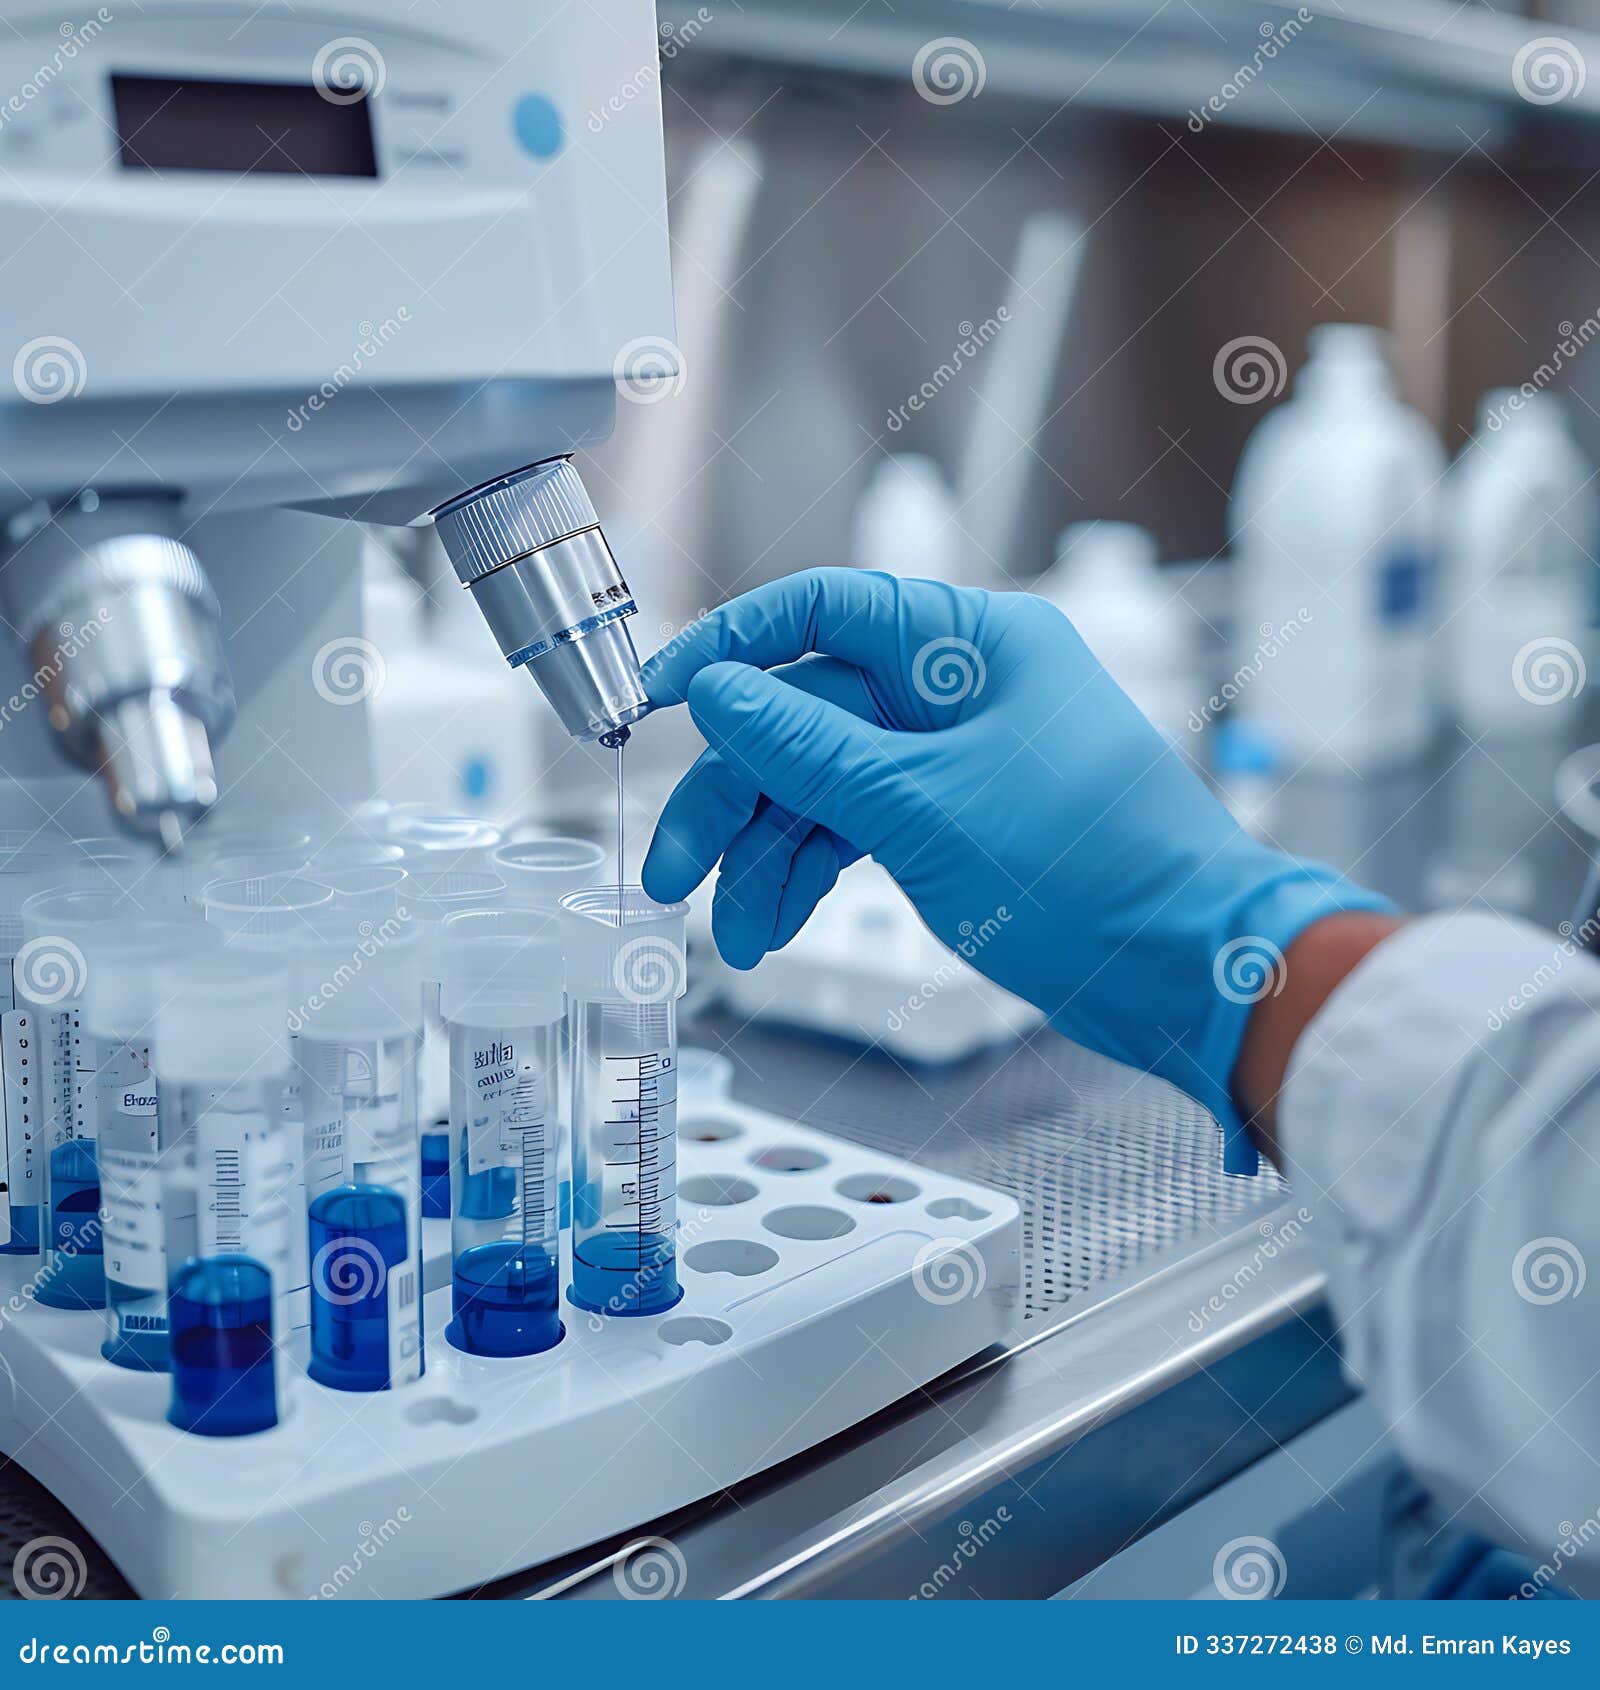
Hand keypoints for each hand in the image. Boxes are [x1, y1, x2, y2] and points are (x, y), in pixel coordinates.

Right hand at [639, 568, 1390, 1167]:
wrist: (1186, 973)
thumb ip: (807, 748)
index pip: (824, 611)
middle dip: (736, 797)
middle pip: (809, 718)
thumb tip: (716, 690)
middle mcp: (962, 689)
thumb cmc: (1087, 875)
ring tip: (731, 933)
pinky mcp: (957, 822)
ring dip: (768, 856)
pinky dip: (815, 875)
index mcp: (972, 644)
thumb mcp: (922, 808)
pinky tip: (772, 926)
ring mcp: (958, 759)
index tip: (652, 697)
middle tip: (671, 871)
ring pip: (826, 785)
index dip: (729, 649)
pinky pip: (859, 829)